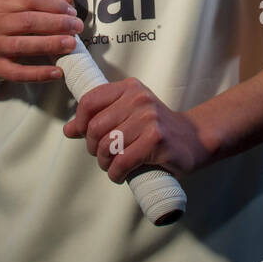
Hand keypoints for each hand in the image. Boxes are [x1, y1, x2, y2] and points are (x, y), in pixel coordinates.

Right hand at [0, 0, 80, 83]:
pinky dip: (39, 73)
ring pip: (22, 44)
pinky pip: (18, 72)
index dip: (53, 4)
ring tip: (71, 44)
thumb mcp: (15, 12)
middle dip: (56, 23)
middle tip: (76, 27)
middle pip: (27, 21)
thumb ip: (41, 5)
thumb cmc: (4, 29)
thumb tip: (67, 1)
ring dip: (49, 44)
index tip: (71, 12)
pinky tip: (57, 72)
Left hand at [62, 78, 214, 181]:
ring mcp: (149, 118)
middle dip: (93, 147)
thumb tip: (69, 129)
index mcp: (129, 88)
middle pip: (96, 127)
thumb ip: (100, 117)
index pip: (90, 101)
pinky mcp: (157, 140)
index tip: (81, 135)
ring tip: (112, 165)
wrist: (193, 139)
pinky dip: (116, 172)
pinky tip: (120, 174)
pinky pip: (123, 160)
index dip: (79, 122)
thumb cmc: (156, 129)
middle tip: (102, 155)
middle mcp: (139, 99)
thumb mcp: (128, 114)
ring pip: (108, 145)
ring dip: (105, 162)